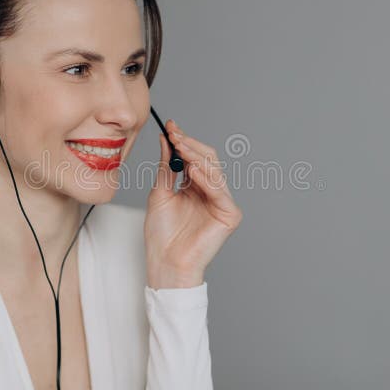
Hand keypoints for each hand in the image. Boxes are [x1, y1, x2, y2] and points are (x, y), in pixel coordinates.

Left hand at [145, 119, 242, 288]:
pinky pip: (220, 191)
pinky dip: (207, 179)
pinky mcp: (229, 215)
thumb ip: (166, 166)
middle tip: (175, 134)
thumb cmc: (162, 235)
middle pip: (207, 160)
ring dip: (196, 157)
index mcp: (195, 186)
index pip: (193, 157)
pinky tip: (193, 170)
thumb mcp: (160, 193)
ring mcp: (221, 202)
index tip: (171, 126)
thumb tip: (167, 140)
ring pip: (214, 171)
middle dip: (190, 145)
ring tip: (181, 147)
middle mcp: (210, 192)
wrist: (165, 262)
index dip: (183, 141)